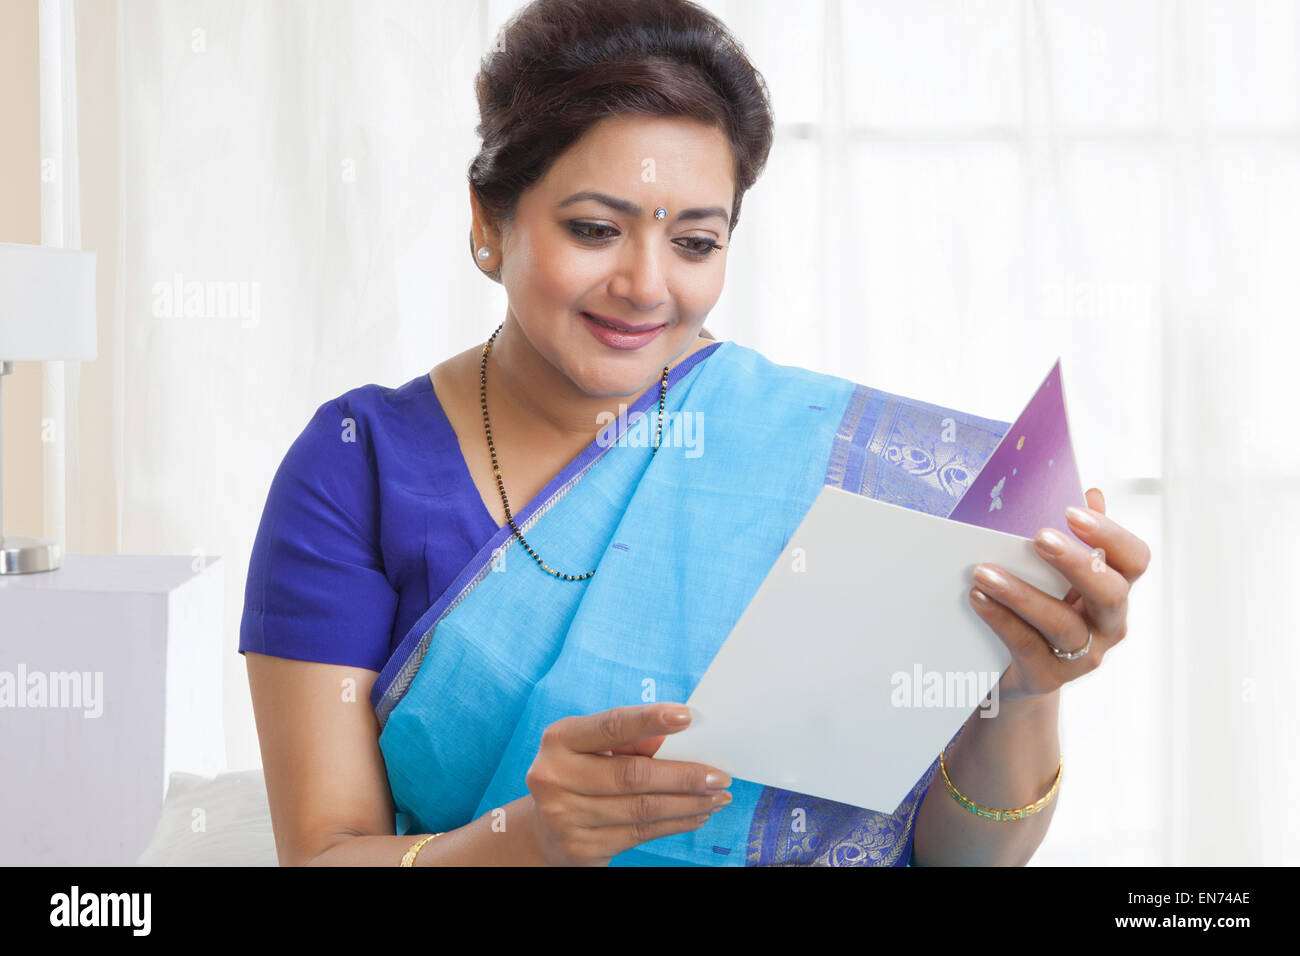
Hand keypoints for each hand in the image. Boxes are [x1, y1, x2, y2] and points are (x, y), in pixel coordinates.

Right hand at [523, 702, 733, 865]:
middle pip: (633, 775)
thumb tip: (684, 739)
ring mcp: (565, 816)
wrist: (544, 828)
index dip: (649, 720)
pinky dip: (676, 823)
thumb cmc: (580, 773)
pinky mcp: (581, 847)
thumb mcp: (594, 749)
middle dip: (685, 775)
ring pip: (643, 809)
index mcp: (560, 740)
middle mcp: (555, 776)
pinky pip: (641, 834)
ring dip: (688, 803)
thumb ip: (631, 741)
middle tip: (720, 775)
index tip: (687, 716)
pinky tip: (697, 814)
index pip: (611, 726)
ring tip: (717, 797)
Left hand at [969, 487, 1151, 701]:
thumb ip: (1075, 538)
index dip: (1111, 536)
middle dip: (1077, 564)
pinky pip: (1027, 646)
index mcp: (1115, 590)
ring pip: (1062, 624)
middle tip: (1040, 538)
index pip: (1135, 560)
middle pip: (1111, 594)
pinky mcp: (1048, 677)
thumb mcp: (1057, 576)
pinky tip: (977, 598)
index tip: (1073, 512)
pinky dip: (1000, 619)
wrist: (1016, 673)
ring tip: (983, 572)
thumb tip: (1092, 492)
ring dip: (1021, 594)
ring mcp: (1082, 656)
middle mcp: (1108, 624)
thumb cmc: (1040, 612)